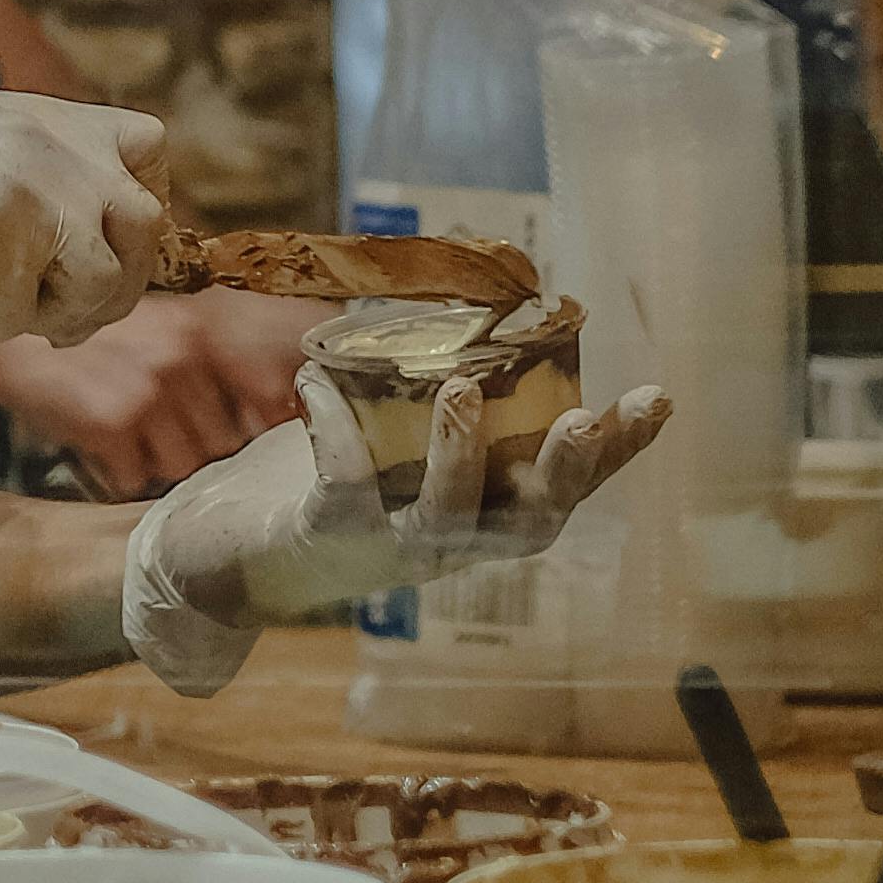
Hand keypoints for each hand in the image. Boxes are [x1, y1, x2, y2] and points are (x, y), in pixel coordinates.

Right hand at [0, 85, 170, 341]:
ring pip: (98, 282)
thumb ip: (43, 190)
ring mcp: (24, 180)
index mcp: (43, 113)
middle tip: (38, 308)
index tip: (84, 252)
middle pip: (142, 232)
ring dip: (41, 311)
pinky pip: (14, 316)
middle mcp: (48, 138)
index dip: (131, 216)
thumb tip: (110, 266)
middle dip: (100, 289)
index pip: (149, 151)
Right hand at [0, 286, 327, 493]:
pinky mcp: (112, 425)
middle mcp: (181, 361)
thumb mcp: (155, 330)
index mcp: (198, 333)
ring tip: (125, 431)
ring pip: (182, 466)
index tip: (260, 436)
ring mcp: (148, 394)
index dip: (265, 425)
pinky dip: (118, 472)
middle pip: (222, 443)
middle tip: (156, 426)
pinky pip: (136, 479)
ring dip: (155, 460)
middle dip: (194, 444)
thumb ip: (203, 362)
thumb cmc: (87, 341)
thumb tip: (265, 414)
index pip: (267, 395)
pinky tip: (98, 441)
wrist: (10, 340)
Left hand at [118, 359, 675, 697]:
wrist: (225, 558)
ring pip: (444, 515)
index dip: (616, 455)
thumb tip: (489, 324)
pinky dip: (335, 427)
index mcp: (479, 516)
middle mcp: (448, 542)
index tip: (656, 399)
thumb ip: (448, 405)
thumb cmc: (328, 487)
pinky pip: (342, 483)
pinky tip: (318, 376)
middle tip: (589, 418)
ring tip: (464, 390)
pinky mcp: (324, 535)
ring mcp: (388, 546)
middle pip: (527, 520)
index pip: (565, 491)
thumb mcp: (401, 448)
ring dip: (458, 455)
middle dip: (564, 473)